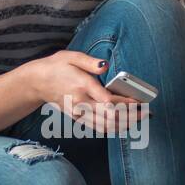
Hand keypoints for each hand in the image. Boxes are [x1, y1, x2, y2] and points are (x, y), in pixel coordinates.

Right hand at [23, 50, 144, 134]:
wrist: (38, 82)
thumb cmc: (57, 66)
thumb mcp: (72, 57)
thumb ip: (89, 62)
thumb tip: (105, 66)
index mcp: (81, 85)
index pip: (107, 100)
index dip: (125, 104)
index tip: (139, 102)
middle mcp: (80, 102)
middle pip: (109, 116)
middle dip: (130, 116)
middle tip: (146, 112)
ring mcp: (78, 113)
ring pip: (105, 126)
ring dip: (125, 124)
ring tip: (139, 119)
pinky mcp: (78, 118)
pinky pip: (98, 128)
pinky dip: (114, 128)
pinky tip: (126, 124)